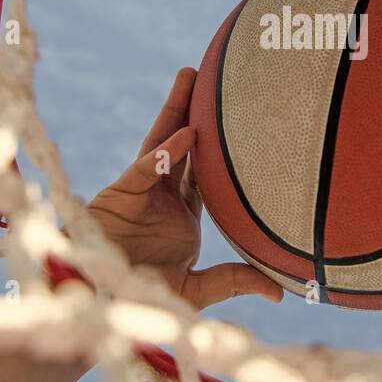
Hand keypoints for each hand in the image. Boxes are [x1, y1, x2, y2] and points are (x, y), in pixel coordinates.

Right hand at [83, 67, 282, 310]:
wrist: (101, 305)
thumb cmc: (142, 299)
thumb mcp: (196, 289)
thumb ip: (234, 281)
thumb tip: (279, 293)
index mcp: (181, 214)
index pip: (204, 172)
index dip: (219, 148)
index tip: (244, 123)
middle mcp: (162, 196)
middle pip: (184, 145)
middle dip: (196, 112)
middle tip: (216, 80)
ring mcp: (142, 190)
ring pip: (162, 142)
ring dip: (176, 110)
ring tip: (191, 76)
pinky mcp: (122, 193)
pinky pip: (146, 167)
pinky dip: (166, 151)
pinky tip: (187, 134)